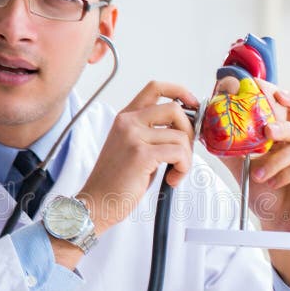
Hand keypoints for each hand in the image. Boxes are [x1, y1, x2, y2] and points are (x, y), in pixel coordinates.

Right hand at [78, 81, 198, 234]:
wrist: (97, 202)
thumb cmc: (116, 181)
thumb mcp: (132, 148)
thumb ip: (152, 134)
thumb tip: (184, 130)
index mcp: (125, 118)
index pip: (155, 87)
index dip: (180, 91)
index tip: (193, 104)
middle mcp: (128, 122)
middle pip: (174, 109)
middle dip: (189, 131)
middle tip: (184, 153)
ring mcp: (133, 136)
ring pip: (180, 136)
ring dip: (186, 158)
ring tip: (174, 172)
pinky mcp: (141, 154)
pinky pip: (178, 153)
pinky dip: (183, 168)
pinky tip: (172, 179)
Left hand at [219, 79, 289, 242]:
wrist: (279, 226)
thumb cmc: (267, 197)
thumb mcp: (244, 169)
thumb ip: (232, 150)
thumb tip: (209, 132)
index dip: (280, 95)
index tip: (262, 86)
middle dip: (280, 125)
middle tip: (265, 132)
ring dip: (277, 160)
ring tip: (261, 176)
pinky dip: (289, 172)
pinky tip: (276, 182)